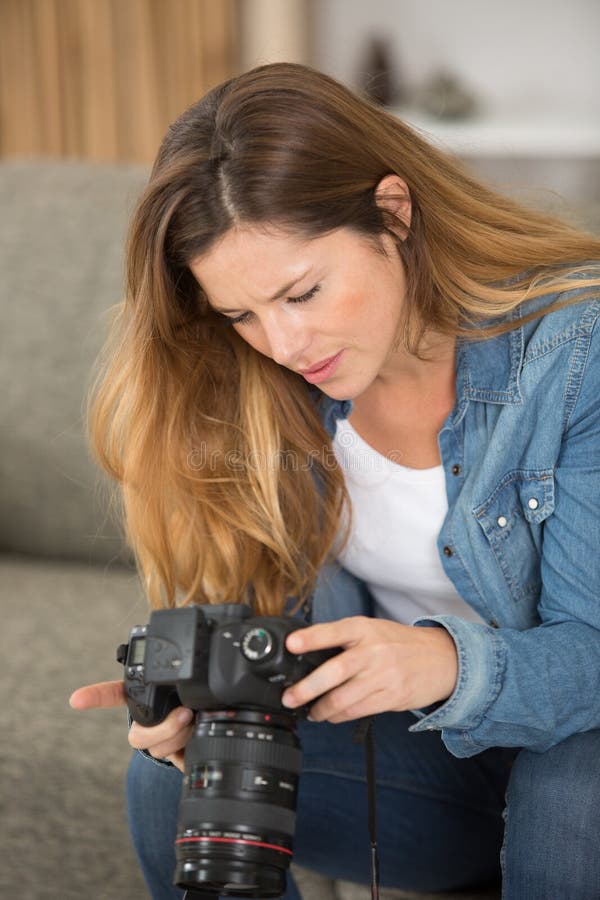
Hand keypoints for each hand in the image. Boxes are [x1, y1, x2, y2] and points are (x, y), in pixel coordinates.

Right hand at [69, 681, 193, 772]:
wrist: (209, 721)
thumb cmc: (196, 698)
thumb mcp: (189, 686)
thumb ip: (183, 681)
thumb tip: (190, 684)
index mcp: (144, 695)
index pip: (112, 694)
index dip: (95, 696)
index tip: (76, 699)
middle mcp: (145, 720)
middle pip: (137, 735)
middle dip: (163, 728)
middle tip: (185, 714)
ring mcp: (157, 741)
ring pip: (157, 750)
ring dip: (180, 737)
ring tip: (195, 722)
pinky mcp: (173, 757)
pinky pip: (176, 761)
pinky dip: (187, 754)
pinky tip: (193, 744)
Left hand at [281, 616, 457, 722]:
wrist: (443, 658)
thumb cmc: (399, 643)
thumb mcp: (373, 630)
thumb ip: (345, 639)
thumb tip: (306, 656)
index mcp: (364, 628)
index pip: (333, 631)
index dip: (311, 638)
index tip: (291, 645)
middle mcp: (373, 650)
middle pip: (335, 671)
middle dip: (307, 688)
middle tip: (289, 698)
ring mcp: (384, 675)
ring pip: (344, 698)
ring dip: (321, 709)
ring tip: (310, 711)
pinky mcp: (392, 697)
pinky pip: (358, 711)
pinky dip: (339, 716)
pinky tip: (331, 715)